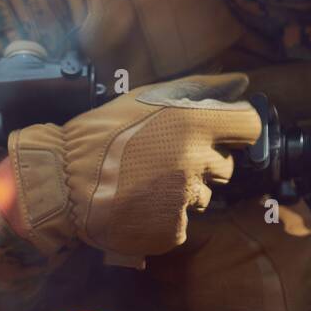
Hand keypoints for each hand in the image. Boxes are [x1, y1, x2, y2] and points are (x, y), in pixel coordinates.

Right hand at [2, 73, 260, 257]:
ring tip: (146, 182)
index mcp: (192, 123)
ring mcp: (184, 198)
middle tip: (163, 159)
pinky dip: (166, 218)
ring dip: (183, 190)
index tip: (221, 134)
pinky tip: (140, 205)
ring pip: (203, 196)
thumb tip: (242, 81)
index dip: (236, 130)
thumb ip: (200, 88)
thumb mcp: (148, 98)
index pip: (248, 126)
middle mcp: (194, 160)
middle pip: (226, 165)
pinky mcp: (172, 229)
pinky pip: (183, 223)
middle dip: (203, 162)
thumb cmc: (103, 134)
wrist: (62, 181)